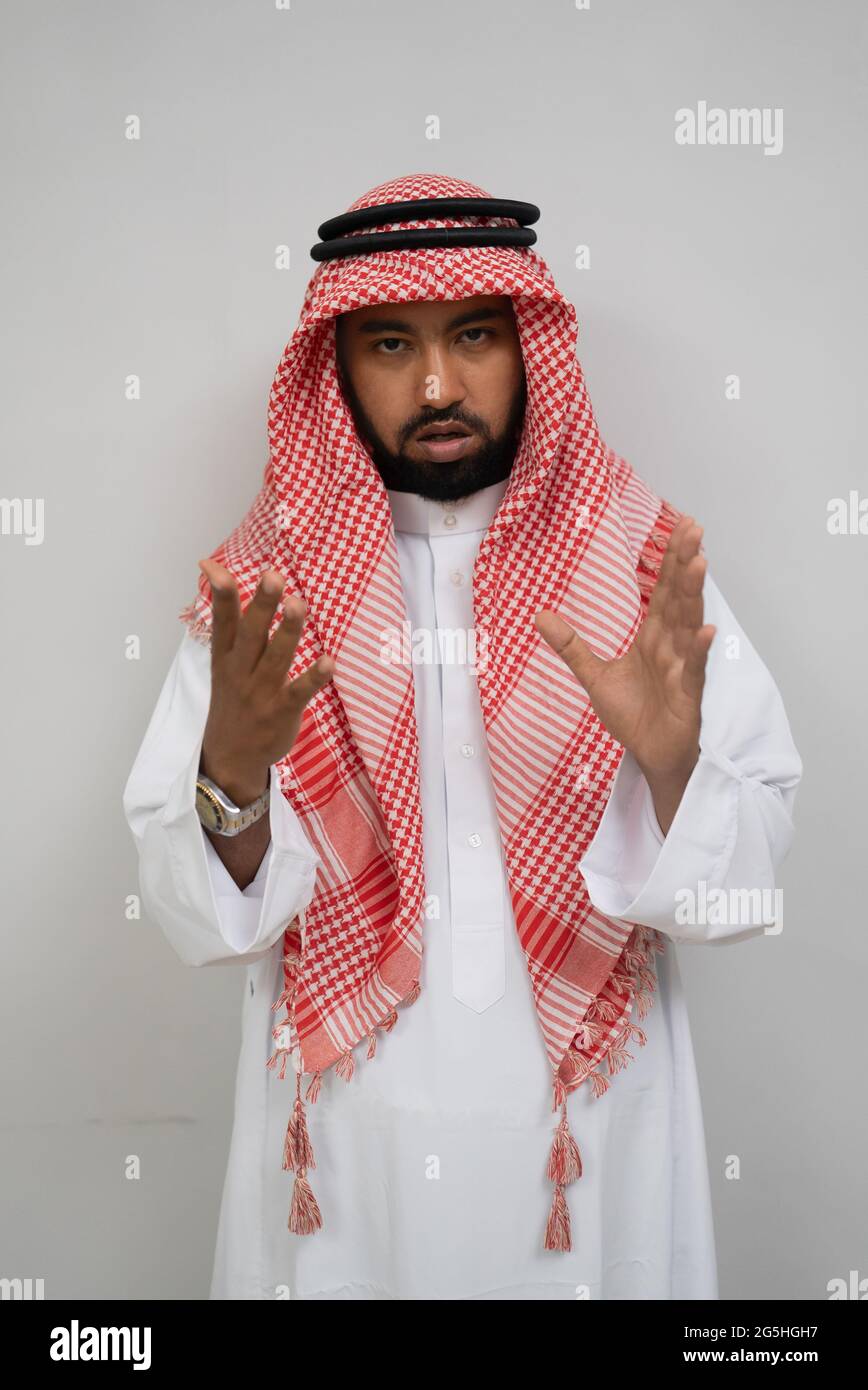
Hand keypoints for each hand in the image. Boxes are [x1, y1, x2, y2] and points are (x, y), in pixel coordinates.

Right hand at [198, 559, 334, 805]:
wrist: (230, 757)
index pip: (222, 621)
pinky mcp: (282, 711)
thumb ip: (229, 621)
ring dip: (288, 631)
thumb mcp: (223, 662)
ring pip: (276, 657)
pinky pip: (299, 692)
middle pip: (251, 633)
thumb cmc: (233, 699)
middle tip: (273, 576)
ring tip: (299, 604)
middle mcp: (241, 671)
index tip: (214, 565)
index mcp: (225, 657)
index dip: (220, 594)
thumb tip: (214, 572)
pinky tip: (329, 662)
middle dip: (262, 604)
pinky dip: (314, 678)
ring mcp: (261, 692)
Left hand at [534, 516, 714, 830]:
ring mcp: (683, 668)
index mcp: (654, 637)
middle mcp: (672, 646)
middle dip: (685, 563)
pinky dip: (698, 651)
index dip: (670, 559)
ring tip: (699, 563)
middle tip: (693, 528)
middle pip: (679, 598)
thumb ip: (570, 645)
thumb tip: (539, 615)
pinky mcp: (689, 695)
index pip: (663, 591)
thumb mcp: (594, 677)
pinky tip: (704, 631)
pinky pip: (694, 669)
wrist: (650, 757)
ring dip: (694, 595)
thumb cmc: (634, 716)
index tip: (681, 526)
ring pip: (688, 625)